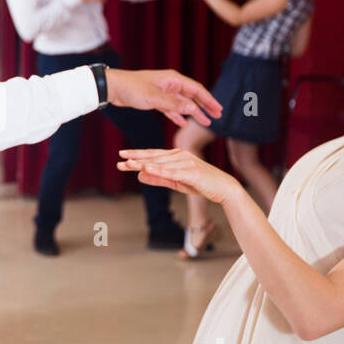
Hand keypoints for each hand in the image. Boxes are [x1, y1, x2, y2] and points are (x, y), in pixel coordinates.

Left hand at [105, 68, 223, 126]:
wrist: (113, 88)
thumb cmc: (132, 89)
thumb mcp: (154, 98)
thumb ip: (174, 104)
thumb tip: (193, 108)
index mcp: (173, 79)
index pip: (196, 90)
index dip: (209, 100)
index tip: (218, 110)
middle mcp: (170, 84)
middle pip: (192, 96)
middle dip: (205, 107)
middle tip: (217, 116)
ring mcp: (163, 92)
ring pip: (183, 104)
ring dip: (194, 113)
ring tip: (206, 122)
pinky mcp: (155, 100)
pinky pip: (171, 109)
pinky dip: (178, 115)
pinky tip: (184, 123)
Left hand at [117, 148, 244, 203]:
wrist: (223, 188)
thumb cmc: (200, 184)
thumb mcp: (175, 182)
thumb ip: (158, 178)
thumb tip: (139, 175)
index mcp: (177, 155)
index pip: (153, 155)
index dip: (138, 155)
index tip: (122, 156)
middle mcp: (181, 155)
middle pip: (154, 157)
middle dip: (136, 157)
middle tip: (120, 157)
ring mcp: (186, 162)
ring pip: (160, 163)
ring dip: (143, 163)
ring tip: (128, 163)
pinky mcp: (191, 172)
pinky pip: (171, 171)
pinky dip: (158, 169)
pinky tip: (146, 168)